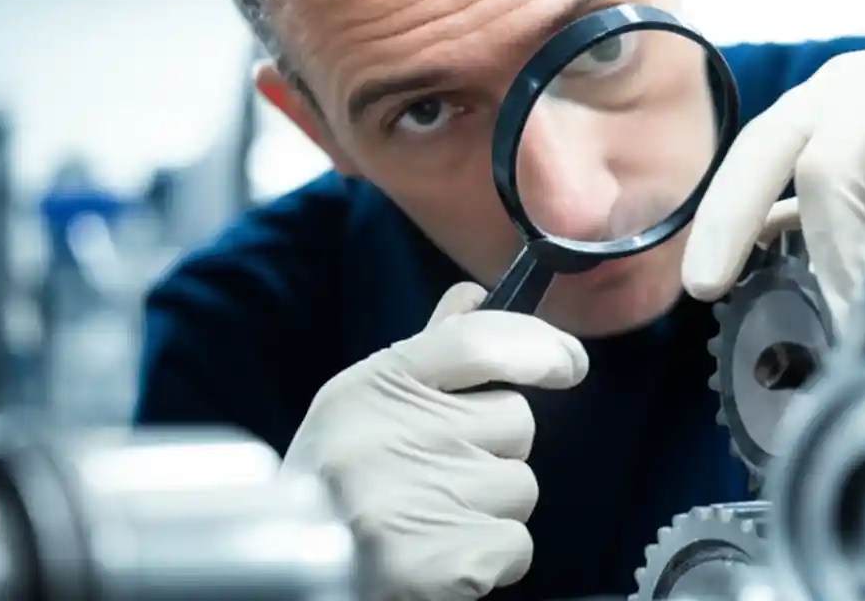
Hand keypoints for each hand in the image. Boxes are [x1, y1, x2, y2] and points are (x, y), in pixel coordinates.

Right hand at [281, 282, 588, 599]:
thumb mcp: (363, 405)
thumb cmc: (336, 483)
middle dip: (495, 447)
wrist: (295, 568)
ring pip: (520, 486)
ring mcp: (419, 502)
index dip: (538, 345)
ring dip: (492, 505)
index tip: (570, 363)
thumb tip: (475, 295)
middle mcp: (395, 437)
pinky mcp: (442, 564)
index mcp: (375, 387)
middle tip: (440, 473)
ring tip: (433, 517)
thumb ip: (429, 351)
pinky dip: (490, 557)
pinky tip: (441, 554)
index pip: (477, 341)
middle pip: (515, 421)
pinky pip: (516, 546)